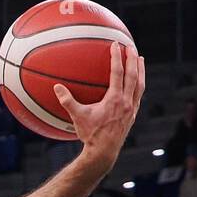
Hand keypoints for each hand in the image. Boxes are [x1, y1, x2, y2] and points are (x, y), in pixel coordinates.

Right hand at [53, 41, 144, 170]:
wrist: (103, 152)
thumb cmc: (89, 135)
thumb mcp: (77, 117)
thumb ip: (67, 101)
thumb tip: (56, 87)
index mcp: (114, 99)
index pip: (118, 73)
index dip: (117, 57)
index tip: (116, 45)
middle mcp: (126, 101)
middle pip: (133, 75)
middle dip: (133, 59)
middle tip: (131, 46)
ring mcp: (131, 108)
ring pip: (140, 84)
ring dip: (141, 70)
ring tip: (141, 59)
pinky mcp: (132, 115)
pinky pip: (138, 95)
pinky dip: (138, 85)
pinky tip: (136, 82)